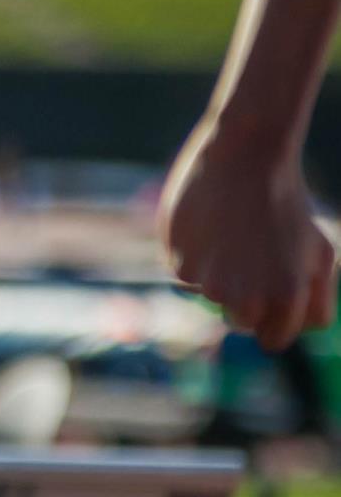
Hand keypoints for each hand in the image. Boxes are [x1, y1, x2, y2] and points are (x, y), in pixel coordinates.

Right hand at [162, 123, 336, 348]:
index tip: (275, 293)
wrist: (245, 155)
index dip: (276, 319)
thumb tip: (302, 329)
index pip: (272, 341)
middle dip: (246, 298)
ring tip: (231, 234)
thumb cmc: (288, 204)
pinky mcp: (177, 262)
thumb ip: (316, 301)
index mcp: (286, 297)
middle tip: (252, 258)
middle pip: (240, 322)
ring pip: (210, 295)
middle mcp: (244, 297)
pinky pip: (184, 275)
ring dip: (218, 273)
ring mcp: (207, 282)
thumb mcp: (321, 253)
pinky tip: (208, 226)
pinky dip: (194, 256)